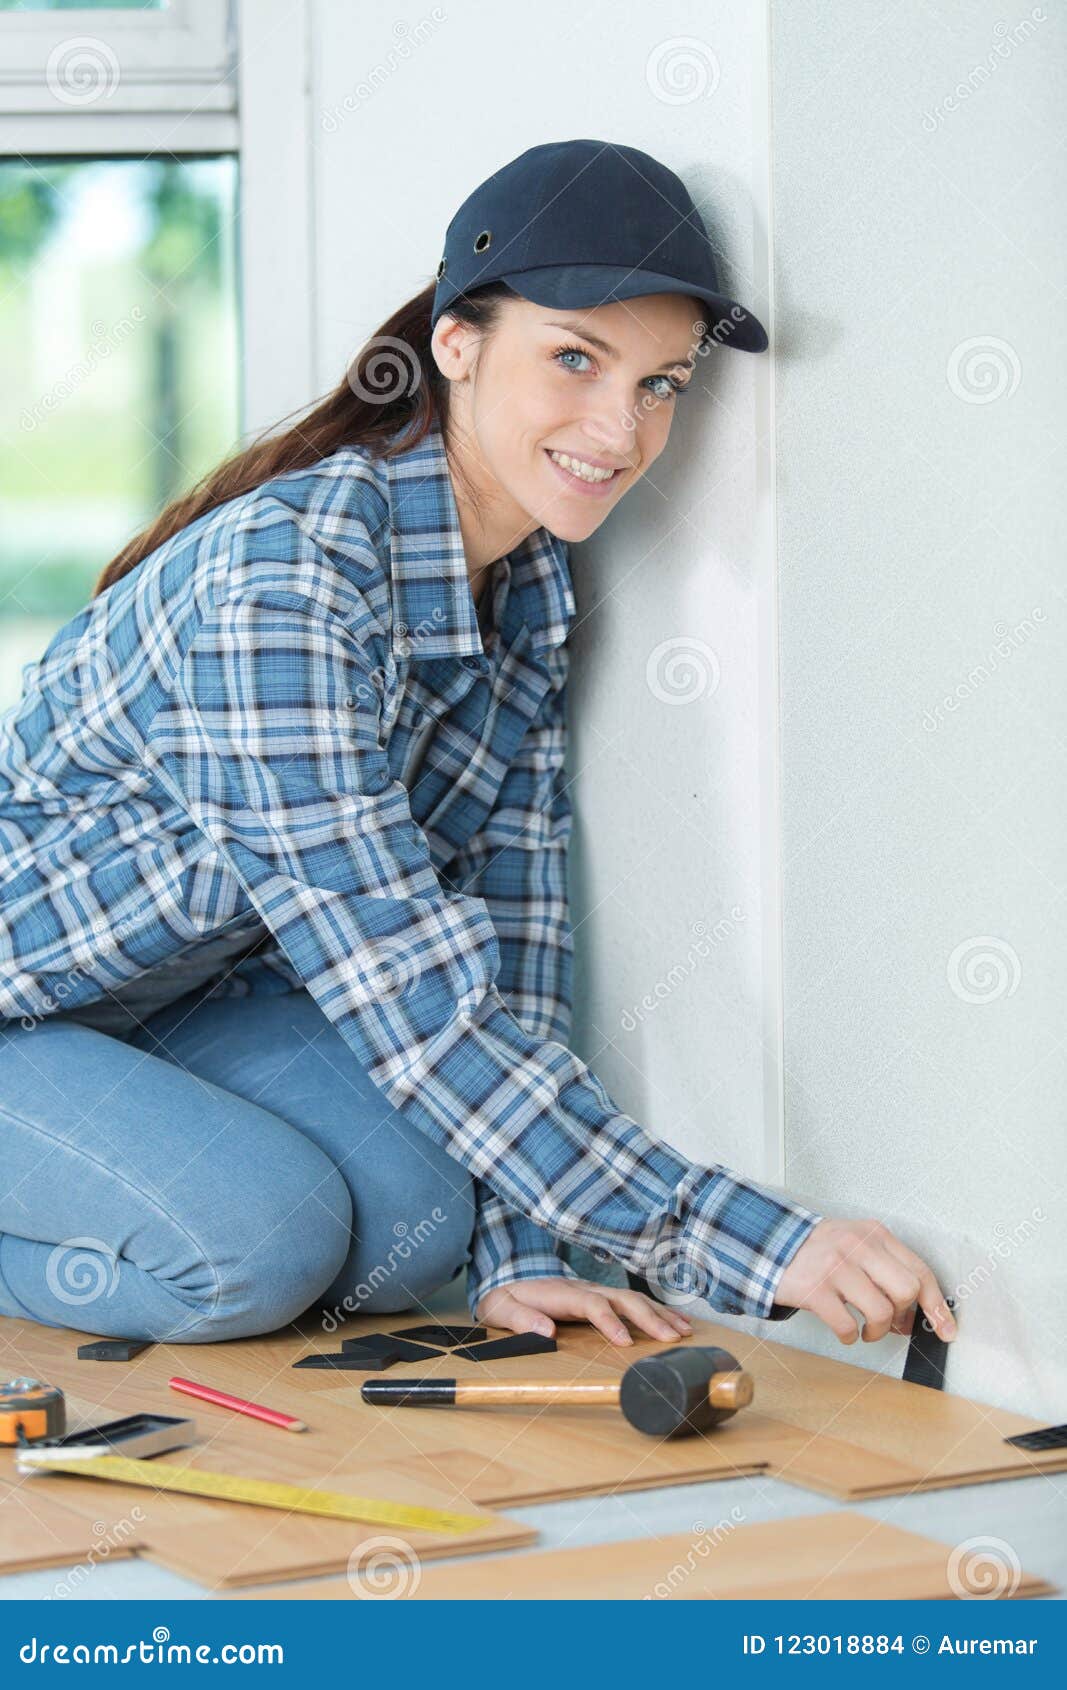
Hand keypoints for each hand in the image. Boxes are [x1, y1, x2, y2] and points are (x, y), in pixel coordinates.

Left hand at [476, 1276, 693, 1346]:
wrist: (506, 1278)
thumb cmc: (505, 1299)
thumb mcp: (501, 1309)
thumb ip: (522, 1319)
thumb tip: (546, 1331)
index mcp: (561, 1293)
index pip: (592, 1305)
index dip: (610, 1322)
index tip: (626, 1342)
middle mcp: (583, 1289)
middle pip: (622, 1299)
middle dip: (649, 1318)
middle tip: (672, 1338)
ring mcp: (594, 1290)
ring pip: (633, 1298)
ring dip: (659, 1313)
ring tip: (684, 1330)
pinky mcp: (600, 1296)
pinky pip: (632, 1302)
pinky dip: (656, 1310)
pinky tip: (675, 1320)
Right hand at [773, 1217, 957, 1344]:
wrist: (770, 1245)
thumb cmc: (820, 1251)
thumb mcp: (857, 1247)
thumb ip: (886, 1272)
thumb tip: (913, 1316)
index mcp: (875, 1234)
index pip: (921, 1270)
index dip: (937, 1305)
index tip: (947, 1330)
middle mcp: (858, 1246)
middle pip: (906, 1291)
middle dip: (903, 1316)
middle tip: (890, 1323)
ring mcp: (836, 1267)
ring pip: (880, 1312)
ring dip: (876, 1331)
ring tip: (865, 1329)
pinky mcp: (815, 1289)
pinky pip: (848, 1326)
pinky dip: (851, 1336)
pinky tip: (844, 1329)